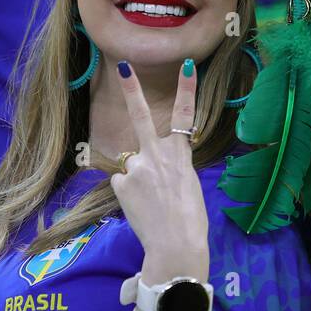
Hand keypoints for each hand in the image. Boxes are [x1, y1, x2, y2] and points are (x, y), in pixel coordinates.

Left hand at [110, 60, 208, 283]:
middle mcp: (157, 154)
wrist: (175, 245)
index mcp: (180, 154)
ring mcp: (137, 167)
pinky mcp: (121, 183)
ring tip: (151, 204)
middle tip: (122, 67)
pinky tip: (140, 208)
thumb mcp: (188, 185)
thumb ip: (170, 167)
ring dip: (138, 180)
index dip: (187, 88)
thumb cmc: (190, 219)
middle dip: (132, 89)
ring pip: (132, 165)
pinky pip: (122, 183)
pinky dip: (128, 194)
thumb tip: (149, 167)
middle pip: (141, 116)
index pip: (186, 114)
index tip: (187, 64)